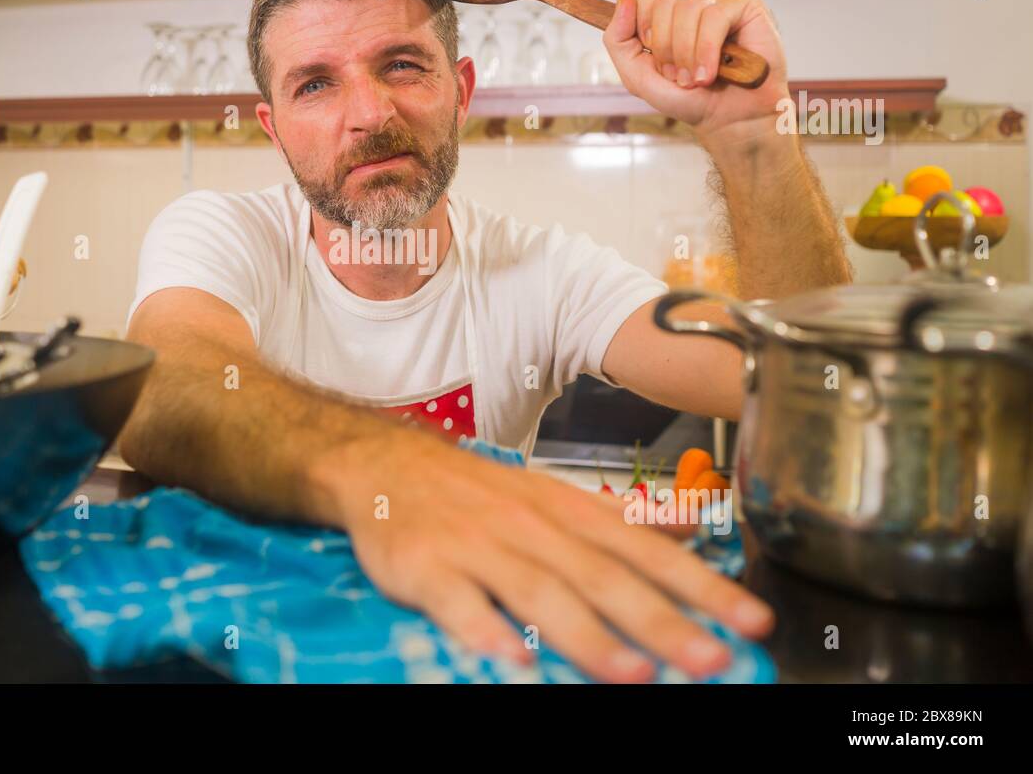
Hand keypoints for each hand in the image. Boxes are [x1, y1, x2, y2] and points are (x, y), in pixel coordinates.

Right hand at [330, 429, 773, 681]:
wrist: (390, 467)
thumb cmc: (480, 491)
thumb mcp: (555, 493)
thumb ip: (621, 516)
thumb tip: (695, 523)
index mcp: (569, 512)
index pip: (647, 549)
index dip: (701, 585)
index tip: (751, 620)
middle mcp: (532, 529)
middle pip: (603, 576)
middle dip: (661, 620)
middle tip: (710, 659)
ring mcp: (479, 547)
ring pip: (540, 592)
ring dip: (587, 635)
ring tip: (631, 674)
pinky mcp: (429, 569)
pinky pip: (459, 603)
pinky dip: (484, 630)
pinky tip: (509, 660)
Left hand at [603, 0, 789, 136]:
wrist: (728, 121)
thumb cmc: (688, 100)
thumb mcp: (638, 77)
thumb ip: (618, 40)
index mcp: (666, 19)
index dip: (642, 23)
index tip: (650, 51)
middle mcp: (691, 9)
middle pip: (664, 0)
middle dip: (665, 46)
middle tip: (677, 75)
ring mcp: (718, 6)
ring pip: (688, 7)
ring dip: (687, 52)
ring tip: (696, 79)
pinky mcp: (744, 9)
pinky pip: (715, 15)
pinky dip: (708, 49)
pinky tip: (711, 72)